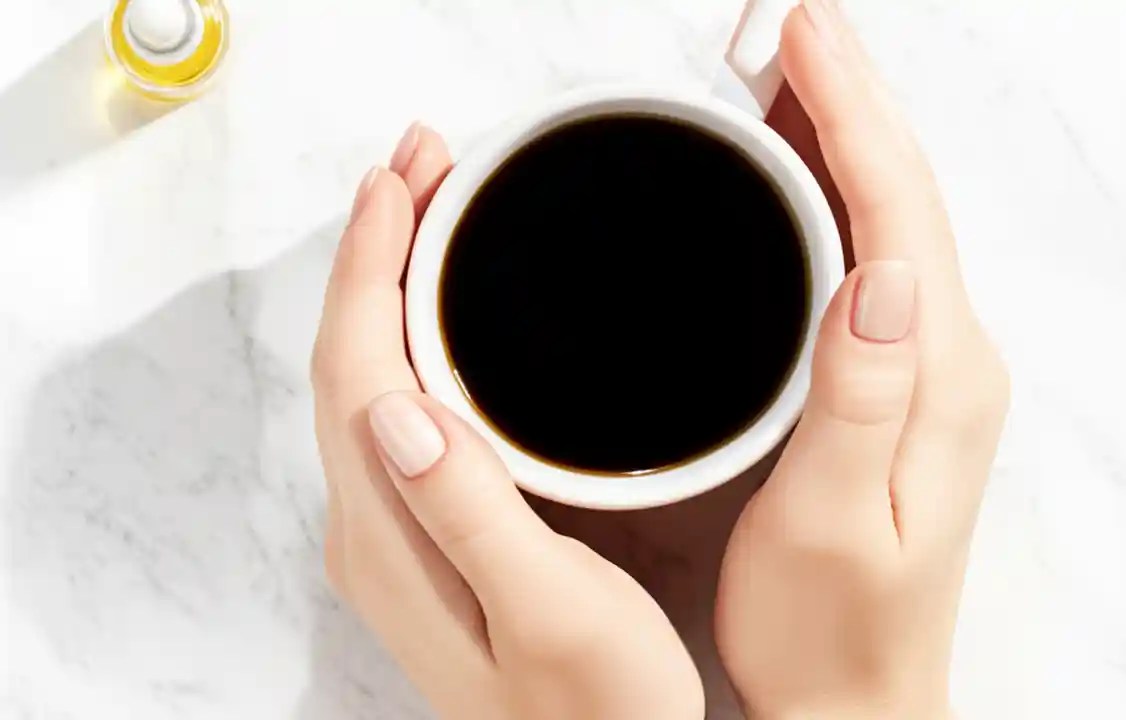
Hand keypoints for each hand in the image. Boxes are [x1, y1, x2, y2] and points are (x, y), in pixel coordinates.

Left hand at [311, 126, 703, 719]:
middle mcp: (373, 528)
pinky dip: (413, 335)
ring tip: (431, 211)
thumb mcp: (551, 615)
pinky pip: (397, 405)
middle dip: (373, 251)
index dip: (368, 266)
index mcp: (393, 537)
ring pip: (371, 376)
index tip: (400, 181)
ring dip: (389, 285)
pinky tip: (447, 313)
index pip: (355, 369)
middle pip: (349, 358)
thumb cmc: (597, 713)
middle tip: (423, 166)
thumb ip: (471, 515)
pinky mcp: (430, 532)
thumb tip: (400, 409)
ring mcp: (397, 532)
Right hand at [716, 3, 1009, 718]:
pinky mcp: (895, 384)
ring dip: (843, 137)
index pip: (903, 212)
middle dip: (849, 100)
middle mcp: (948, 361)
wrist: (855, 700)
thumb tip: (883, 272)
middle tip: (789, 28)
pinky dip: (834, 197)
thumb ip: (861, 399)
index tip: (803, 36)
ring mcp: (926, 369)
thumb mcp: (836, 525)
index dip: (851, 112)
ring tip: (787, 73)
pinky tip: (798, 177)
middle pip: (906, 195)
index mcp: (938, 380)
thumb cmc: (832, 632)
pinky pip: (871, 260)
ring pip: (890, 218)